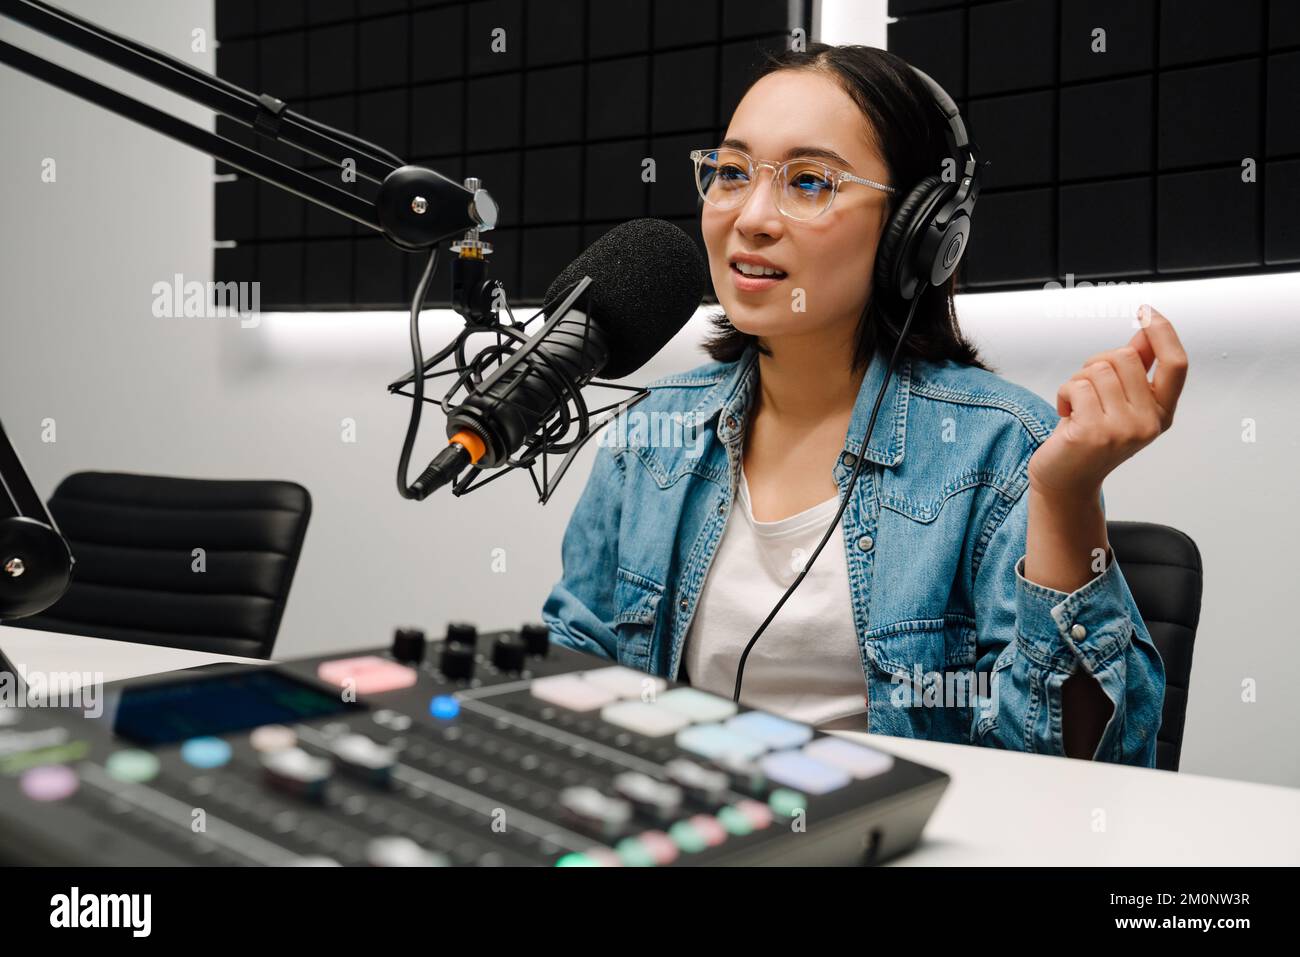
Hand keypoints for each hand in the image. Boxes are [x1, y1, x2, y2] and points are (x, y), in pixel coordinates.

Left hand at [1028, 305, 1187, 501]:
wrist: (1066, 482)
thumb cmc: (1089, 440)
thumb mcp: (1119, 403)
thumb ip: (1136, 370)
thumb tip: (1146, 334)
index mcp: (1161, 413)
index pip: (1176, 364)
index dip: (1164, 332)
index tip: (1148, 312)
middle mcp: (1148, 423)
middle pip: (1125, 357)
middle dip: (1097, 363)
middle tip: (1087, 390)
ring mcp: (1123, 429)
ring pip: (1098, 369)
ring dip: (1077, 381)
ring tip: (1076, 407)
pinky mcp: (1094, 433)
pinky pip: (1076, 386)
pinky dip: (1063, 394)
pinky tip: (1066, 416)